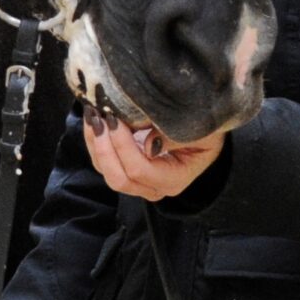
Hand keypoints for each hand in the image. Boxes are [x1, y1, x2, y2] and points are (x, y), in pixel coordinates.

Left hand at [81, 103, 224, 201]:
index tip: (116, 118)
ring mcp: (138, 180)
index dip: (123, 146)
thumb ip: (177, 137)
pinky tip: (94, 118)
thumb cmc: (207, 129)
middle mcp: (153, 187)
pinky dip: (95, 140)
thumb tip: (149, 144)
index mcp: (174, 179)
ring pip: (106, 171)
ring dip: (95, 142)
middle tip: (99, 116)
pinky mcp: (127, 168)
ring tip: (92, 113)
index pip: (139, 170)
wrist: (207, 132)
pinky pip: (104, 161)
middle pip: (118, 178)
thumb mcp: (201, 128)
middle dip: (104, 147)